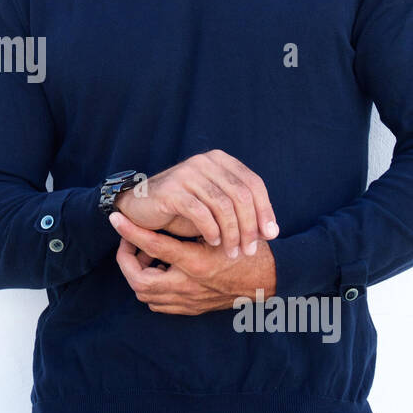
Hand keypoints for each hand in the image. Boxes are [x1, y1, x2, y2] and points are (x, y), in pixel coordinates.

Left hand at [109, 209, 275, 314]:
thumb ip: (196, 224)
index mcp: (196, 263)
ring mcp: (189, 301)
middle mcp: (189, 286)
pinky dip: (151, 287)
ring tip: (143, 255)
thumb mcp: (224, 231)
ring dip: (138, 274)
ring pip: (146, 294)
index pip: (154, 246)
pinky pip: (159, 303)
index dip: (131, 231)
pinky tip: (158, 269)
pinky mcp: (191, 309)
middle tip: (128, 243)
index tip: (116, 219)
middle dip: (127, 261)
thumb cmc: (248, 250)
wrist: (269, 282)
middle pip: (139, 280)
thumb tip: (169, 207)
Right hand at [113, 149, 279, 258]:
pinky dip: (211, 230)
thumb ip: (241, 212)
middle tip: (250, 250)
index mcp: (220, 160)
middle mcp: (205, 162)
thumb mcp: (216, 207)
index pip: (253, 183)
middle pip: (241, 194)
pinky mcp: (171, 190)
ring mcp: (187, 173)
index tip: (271, 236)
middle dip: (250, 226)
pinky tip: (213, 243)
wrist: (141, 207)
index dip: (265, 210)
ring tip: (232, 252)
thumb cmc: (182, 210)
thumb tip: (272, 232)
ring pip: (223, 205)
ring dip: (232, 233)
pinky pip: (200, 212)